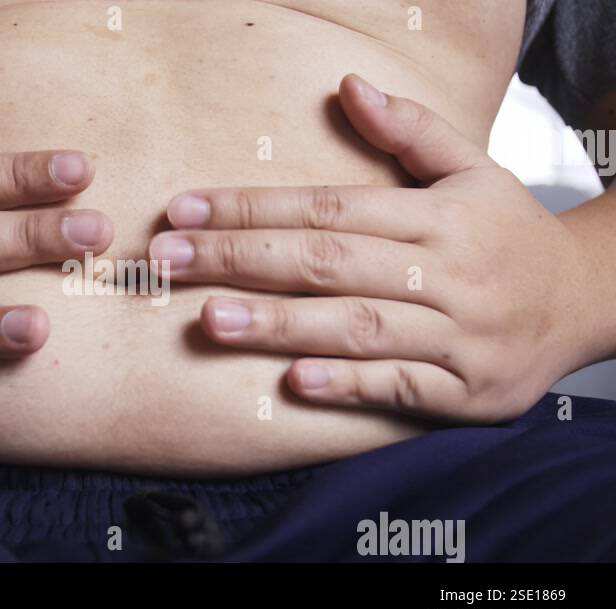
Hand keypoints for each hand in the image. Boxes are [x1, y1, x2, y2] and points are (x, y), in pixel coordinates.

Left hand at [150, 75, 590, 421]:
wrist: (590, 301)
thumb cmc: (511, 234)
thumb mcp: (475, 170)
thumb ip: (412, 130)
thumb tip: (348, 84)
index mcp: (438, 215)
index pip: (329, 207)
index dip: (253, 209)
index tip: (185, 211)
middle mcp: (446, 272)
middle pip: (329, 261)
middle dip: (243, 260)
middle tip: (168, 260)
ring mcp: (459, 334)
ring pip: (358, 326)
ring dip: (279, 324)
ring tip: (209, 319)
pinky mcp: (467, 391)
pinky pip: (403, 387)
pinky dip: (350, 384)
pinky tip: (293, 382)